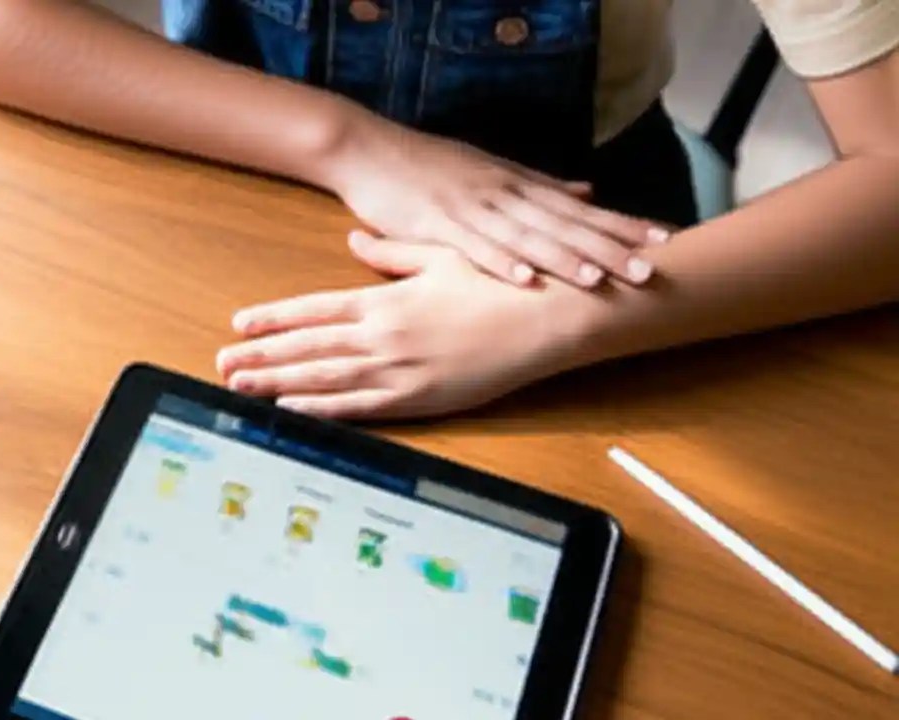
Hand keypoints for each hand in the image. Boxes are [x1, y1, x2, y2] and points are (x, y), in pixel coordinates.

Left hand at [217, 233, 593, 418]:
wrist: (547, 319)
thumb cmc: (498, 282)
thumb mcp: (440, 255)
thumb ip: (390, 254)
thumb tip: (352, 244)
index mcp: (384, 300)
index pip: (313, 310)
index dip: (273, 318)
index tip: (240, 323)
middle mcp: (382, 338)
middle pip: (307, 349)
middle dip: (261, 356)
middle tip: (221, 364)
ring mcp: (399, 373)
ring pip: (324, 382)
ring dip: (278, 386)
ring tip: (241, 388)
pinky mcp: (420, 401)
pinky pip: (361, 410)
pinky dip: (323, 412)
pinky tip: (292, 413)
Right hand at [323, 114, 669, 288]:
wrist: (368, 150)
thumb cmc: (428, 166)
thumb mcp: (490, 172)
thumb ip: (539, 185)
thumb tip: (588, 191)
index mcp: (516, 184)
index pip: (579, 207)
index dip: (621, 223)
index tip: (663, 239)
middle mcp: (501, 193)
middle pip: (563, 224)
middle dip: (607, 247)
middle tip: (648, 269)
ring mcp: (470, 207)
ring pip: (525, 236)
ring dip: (563, 258)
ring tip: (599, 280)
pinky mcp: (436, 222)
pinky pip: (473, 246)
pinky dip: (500, 262)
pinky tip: (525, 280)